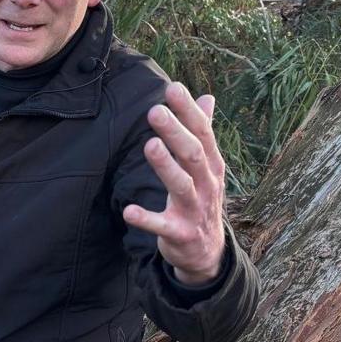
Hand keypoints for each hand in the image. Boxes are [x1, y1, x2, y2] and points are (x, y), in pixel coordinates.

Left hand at [123, 82, 226, 284]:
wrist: (207, 253)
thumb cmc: (201, 199)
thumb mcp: (207, 166)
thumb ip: (204, 132)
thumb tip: (207, 97)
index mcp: (211, 166)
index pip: (203, 134)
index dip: (188, 112)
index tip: (172, 88)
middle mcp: (207, 185)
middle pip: (193, 155)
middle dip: (175, 132)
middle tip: (154, 110)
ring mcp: (194, 210)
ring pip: (182, 185)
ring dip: (165, 166)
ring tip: (149, 145)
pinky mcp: (180, 233)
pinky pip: (162, 226)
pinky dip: (146, 219)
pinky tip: (128, 211)